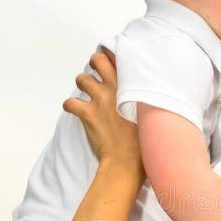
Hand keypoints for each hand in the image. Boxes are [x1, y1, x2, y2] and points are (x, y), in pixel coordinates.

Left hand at [63, 52, 144, 185]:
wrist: (127, 162)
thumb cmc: (142, 144)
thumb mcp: (150, 116)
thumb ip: (146, 102)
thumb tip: (149, 99)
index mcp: (132, 88)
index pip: (120, 60)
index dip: (113, 58)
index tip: (112, 62)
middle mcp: (115, 89)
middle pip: (97, 60)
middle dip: (94, 65)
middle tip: (96, 74)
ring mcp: (100, 101)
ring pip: (82, 78)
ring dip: (82, 84)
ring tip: (86, 92)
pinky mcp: (87, 114)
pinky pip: (69, 102)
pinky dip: (70, 106)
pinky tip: (75, 111)